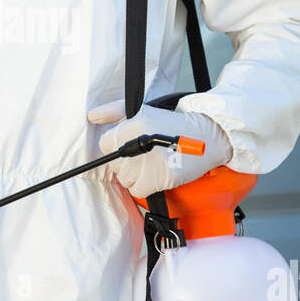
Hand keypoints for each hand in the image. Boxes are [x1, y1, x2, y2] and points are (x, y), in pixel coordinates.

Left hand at [87, 100, 232, 197]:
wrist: (207, 135)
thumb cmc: (172, 124)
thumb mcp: (143, 110)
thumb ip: (115, 111)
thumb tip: (92, 115)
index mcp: (134, 124)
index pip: (105, 144)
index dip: (115, 148)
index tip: (129, 146)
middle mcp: (141, 142)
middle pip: (114, 165)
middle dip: (125, 163)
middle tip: (144, 156)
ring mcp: (152, 161)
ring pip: (125, 179)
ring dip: (135, 176)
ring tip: (151, 164)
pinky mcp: (163, 176)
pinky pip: (138, 190)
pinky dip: (145, 186)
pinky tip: (156, 174)